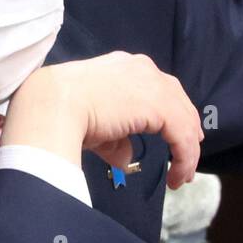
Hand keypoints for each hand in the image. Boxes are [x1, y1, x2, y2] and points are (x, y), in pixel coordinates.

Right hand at [5, 52, 203, 189]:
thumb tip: (128, 159)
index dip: (171, 112)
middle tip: (190, 153)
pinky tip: (178, 175)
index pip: (158, 88)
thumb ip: (116, 140)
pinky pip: (182, 135)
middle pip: (177, 98)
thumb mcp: (94, 125)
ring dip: (186, 150)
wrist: (52, 105)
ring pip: (183, 119)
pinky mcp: (159, 106)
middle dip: (186, 126)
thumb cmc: (61, 111)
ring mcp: (153, 84)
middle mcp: (142, 69)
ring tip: (184, 174)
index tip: (178, 135)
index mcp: (124, 67)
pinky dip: (184, 158)